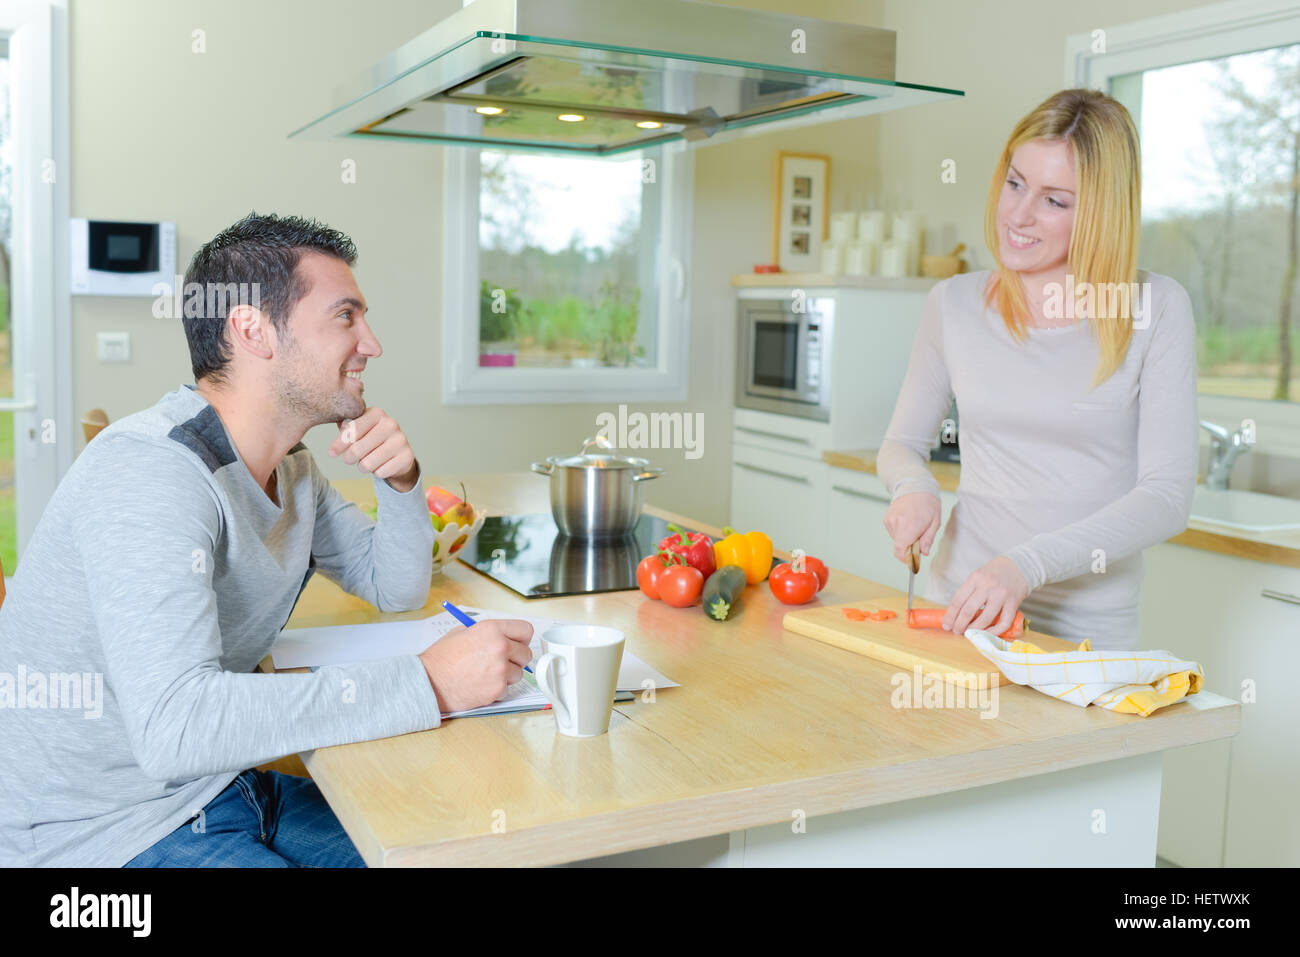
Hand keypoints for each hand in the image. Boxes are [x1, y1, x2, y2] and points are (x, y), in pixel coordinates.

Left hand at [327, 406, 418, 490]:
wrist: (398, 455)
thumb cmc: (372, 440)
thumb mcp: (358, 429)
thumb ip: (346, 427)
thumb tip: (336, 431)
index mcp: (377, 413)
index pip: (352, 430)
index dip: (339, 444)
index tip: (332, 453)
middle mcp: (391, 424)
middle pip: (357, 449)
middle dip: (349, 458)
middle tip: (349, 459)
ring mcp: (401, 440)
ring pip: (367, 464)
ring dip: (362, 467)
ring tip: (366, 462)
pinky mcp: (407, 457)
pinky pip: (380, 472)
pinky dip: (377, 473)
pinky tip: (381, 466)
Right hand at [418, 619, 534, 712]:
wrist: (429, 682)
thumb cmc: (442, 658)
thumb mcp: (462, 632)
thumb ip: (487, 633)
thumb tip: (504, 637)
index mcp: (492, 629)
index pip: (525, 630)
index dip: (521, 638)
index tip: (517, 644)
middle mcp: (500, 647)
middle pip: (526, 653)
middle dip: (516, 658)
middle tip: (501, 662)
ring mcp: (500, 669)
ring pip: (519, 673)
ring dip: (507, 675)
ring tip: (486, 674)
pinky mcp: (498, 689)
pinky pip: (508, 689)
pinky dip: (497, 689)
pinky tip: (481, 684)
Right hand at [883, 491, 941, 564]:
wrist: (916, 487)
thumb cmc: (928, 504)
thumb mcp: (935, 522)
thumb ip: (928, 539)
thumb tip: (923, 553)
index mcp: (910, 525)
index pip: (901, 550)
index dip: (906, 558)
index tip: (913, 559)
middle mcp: (897, 523)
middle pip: (900, 546)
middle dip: (910, 546)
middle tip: (920, 536)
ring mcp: (890, 521)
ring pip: (896, 539)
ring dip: (905, 538)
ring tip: (914, 525)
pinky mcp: (886, 519)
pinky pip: (893, 532)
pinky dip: (901, 532)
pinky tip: (907, 521)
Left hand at [943, 555, 1027, 635]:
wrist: (1018, 566)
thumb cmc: (994, 573)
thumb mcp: (977, 576)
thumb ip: (968, 592)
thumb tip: (955, 614)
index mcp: (975, 578)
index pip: (958, 600)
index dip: (950, 615)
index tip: (946, 625)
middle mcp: (987, 586)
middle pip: (969, 611)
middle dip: (959, 625)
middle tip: (956, 631)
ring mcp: (1001, 595)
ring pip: (985, 619)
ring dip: (975, 630)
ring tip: (969, 633)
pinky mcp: (1013, 603)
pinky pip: (1004, 622)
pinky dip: (994, 631)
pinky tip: (987, 633)